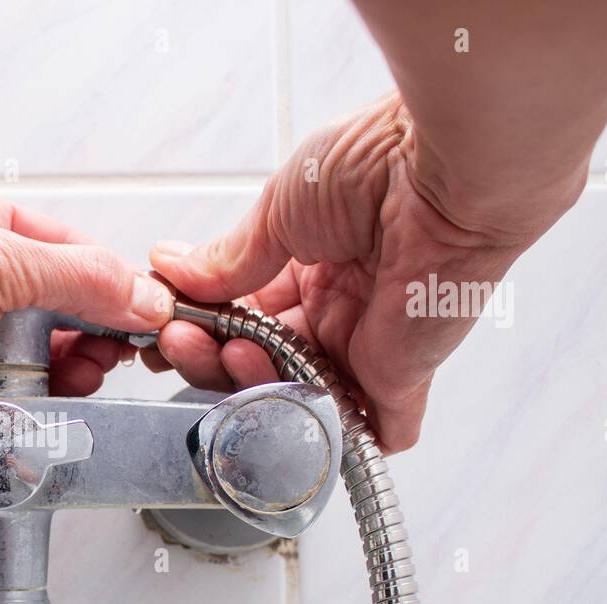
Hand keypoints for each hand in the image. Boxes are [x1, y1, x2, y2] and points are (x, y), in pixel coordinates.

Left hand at [0, 183, 172, 420]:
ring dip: (57, 374)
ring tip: (75, 386)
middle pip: (55, 311)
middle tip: (111, 361)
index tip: (147, 320)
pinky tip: (35, 408)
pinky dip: (18, 404)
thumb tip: (142, 293)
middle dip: (88, 337)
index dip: (112, 287)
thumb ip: (78, 278)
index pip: (70, 253)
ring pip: (28, 358)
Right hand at [146, 92, 580, 450]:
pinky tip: (278, 408)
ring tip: (230, 350)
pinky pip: (364, 434)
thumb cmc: (373, 165)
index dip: (203, 327)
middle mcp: (338, 310)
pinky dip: (323, 435)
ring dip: (249, 385)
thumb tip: (170, 270)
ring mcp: (367, 348)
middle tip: (181, 341)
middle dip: (211, 357)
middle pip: (261, 362)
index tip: (165, 325)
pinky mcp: (398, 379)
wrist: (441, 170)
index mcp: (314, 267)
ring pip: (293, 397)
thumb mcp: (279, 210)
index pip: (245, 317)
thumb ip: (228, 259)